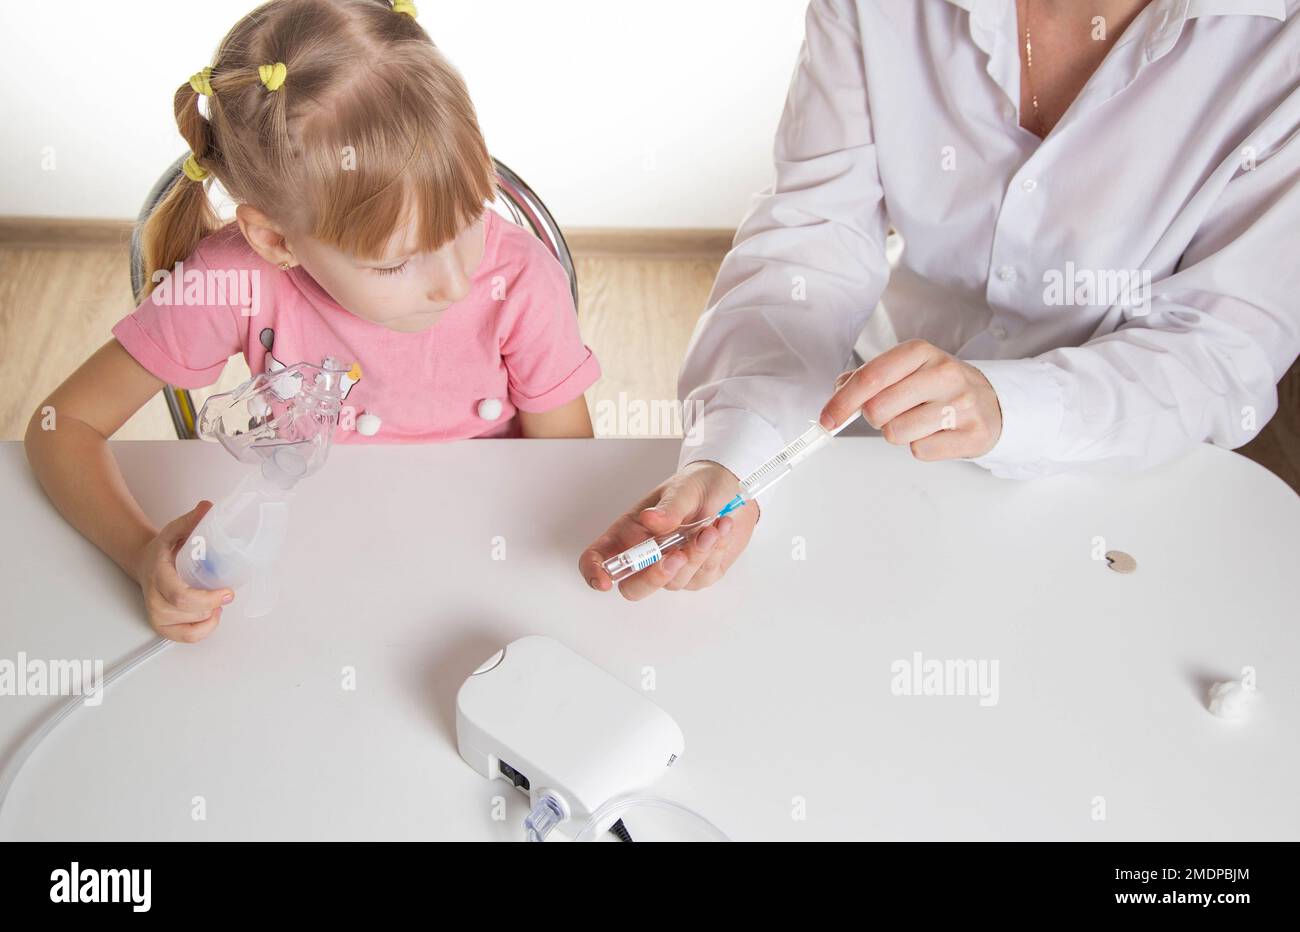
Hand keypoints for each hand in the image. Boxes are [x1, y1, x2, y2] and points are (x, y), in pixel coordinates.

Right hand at [133, 501, 231, 642]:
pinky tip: (210, 615)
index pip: (180, 596)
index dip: (207, 598)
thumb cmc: (163, 551)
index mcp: (158, 575)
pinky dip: (205, 629)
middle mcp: (155, 600)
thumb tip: (208, 507)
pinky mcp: (163, 628)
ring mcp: (158, 616)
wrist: (145, 565)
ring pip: (192, 625)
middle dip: (213, 605)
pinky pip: (189, 638)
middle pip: (189, 612)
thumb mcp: (175, 531)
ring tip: (215, 599)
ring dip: (210, 614)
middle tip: (227, 593)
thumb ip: (191, 520)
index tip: (227, 592)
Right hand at [579, 462, 759, 599]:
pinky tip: (721, 530)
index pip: (599, 557)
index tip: (605, 581)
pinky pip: (703, 576)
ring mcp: (672, 568)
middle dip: (654, 577)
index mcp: (629, 531)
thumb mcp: (684, 488)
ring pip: (675, 582)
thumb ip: (670, 507)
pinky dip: (714, 553)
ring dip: (696, 555)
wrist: (732, 489)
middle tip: (677, 556)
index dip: (595, 571)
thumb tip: (651, 519)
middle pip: (634, 588)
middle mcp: (647, 555)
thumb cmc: (698, 485)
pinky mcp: (699, 573)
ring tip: (713, 526)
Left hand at [820, 339, 1002, 460]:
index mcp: (920, 352)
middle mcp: (943, 374)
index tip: (828, 419)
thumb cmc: (941, 387)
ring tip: (919, 421)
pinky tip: (936, 433)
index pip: (870, 378)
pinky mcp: (972, 434)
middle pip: (877, 409)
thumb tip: (839, 391)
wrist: (993, 402)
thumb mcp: (908, 369)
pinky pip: (920, 451)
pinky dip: (921, 447)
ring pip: (896, 433)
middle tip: (892, 412)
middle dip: (875, 418)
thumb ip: (870, 377)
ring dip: (899, 433)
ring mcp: (961, 404)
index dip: (842, 402)